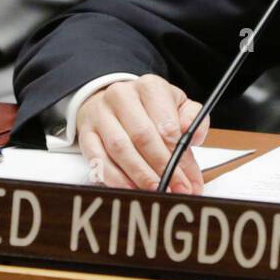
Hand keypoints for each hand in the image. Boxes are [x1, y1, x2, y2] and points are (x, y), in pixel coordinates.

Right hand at [77, 75, 208, 193]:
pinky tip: (130, 188)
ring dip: (139, 175)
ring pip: (119, 149)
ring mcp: (101, 115)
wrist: (114, 101)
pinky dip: (114, 177)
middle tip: (175, 189)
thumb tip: (193, 136)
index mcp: (150, 87)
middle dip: (161, 168)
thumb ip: (194, 119)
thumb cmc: (150, 107)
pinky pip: (97, 159)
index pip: (166, 124)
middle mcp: (122, 96)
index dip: (178, 155)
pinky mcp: (86, 134)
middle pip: (142, 137)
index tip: (188, 178)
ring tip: (156, 191)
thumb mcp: (178, 105)